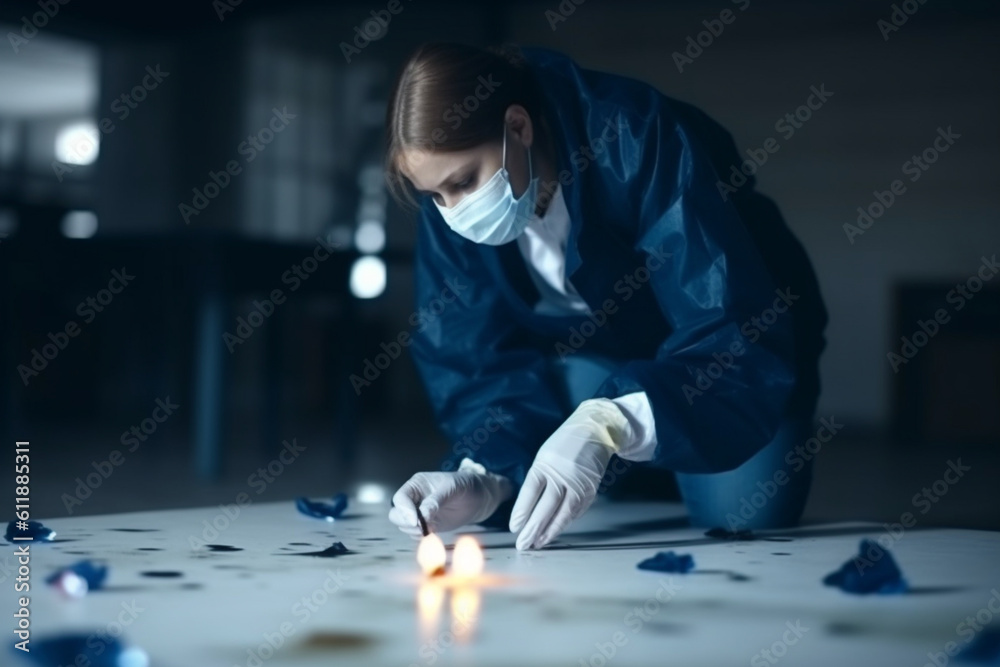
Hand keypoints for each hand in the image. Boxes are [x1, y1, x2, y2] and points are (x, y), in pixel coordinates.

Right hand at [389, 459, 512, 537]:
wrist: (480, 498)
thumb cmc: (466, 485)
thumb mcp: (452, 488)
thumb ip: (436, 501)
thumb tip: (422, 516)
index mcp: (417, 484)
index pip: (400, 498)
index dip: (404, 510)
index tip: (416, 521)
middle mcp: (415, 499)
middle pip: (396, 514)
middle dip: (406, 523)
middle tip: (423, 528)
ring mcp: (420, 513)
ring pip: (404, 526)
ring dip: (414, 531)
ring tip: (432, 528)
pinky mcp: (428, 525)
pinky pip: (416, 534)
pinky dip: (422, 536)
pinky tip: (434, 532)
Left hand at [510, 399, 632, 549]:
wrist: (595, 430)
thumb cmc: (564, 444)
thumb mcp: (545, 456)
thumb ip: (538, 478)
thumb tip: (528, 508)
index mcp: (546, 464)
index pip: (531, 492)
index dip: (522, 512)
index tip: (514, 527)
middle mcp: (562, 474)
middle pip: (546, 507)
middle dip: (533, 528)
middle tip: (522, 544)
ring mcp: (579, 483)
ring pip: (563, 513)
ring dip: (550, 531)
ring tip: (538, 544)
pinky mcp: (591, 490)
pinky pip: (575, 511)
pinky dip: (564, 523)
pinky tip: (554, 532)